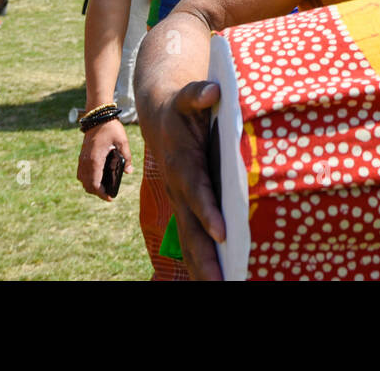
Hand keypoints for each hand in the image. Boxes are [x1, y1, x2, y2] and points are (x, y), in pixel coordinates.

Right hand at [77, 118, 132, 201]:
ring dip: (91, 186)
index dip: (101, 193)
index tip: (110, 198)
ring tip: (103, 187)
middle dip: (97, 192)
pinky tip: (97, 177)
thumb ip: (127, 158)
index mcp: (95, 160)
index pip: (94, 184)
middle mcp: (86, 161)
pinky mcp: (82, 155)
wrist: (98, 116)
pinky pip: (81, 173)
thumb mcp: (122, 142)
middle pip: (87, 185)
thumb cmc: (111, 128)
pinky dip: (87, 179)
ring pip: (82, 180)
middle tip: (109, 194)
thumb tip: (129, 171)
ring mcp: (82, 158)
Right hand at [141, 81, 223, 279]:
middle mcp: (179, 187)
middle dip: (205, 256)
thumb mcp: (188, 96)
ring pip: (189, 238)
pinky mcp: (184, 206)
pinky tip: (213, 279)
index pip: (197, 190)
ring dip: (203, 266)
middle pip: (191, 227)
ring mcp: (180, 199)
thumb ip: (199, 94)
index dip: (208, 210)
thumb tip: (213, 91)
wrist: (157, 114)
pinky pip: (191, 237)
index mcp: (183, 163)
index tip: (222, 232)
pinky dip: (201, 261)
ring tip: (218, 287)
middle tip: (221, 281)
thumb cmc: (180, 106)